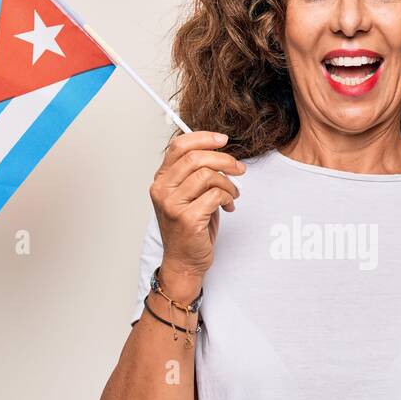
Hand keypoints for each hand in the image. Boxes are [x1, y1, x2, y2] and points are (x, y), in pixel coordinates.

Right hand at [148, 131, 244, 291]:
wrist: (184, 261)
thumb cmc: (189, 227)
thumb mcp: (189, 194)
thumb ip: (197, 172)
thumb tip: (219, 150)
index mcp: (161, 180)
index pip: (179, 146)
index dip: (204, 138)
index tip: (223, 140)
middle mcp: (162, 190)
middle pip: (196, 158)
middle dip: (224, 160)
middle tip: (239, 169)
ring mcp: (172, 204)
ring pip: (208, 175)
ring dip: (228, 183)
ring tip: (233, 194)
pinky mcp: (187, 218)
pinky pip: (215, 195)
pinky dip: (228, 198)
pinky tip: (228, 206)